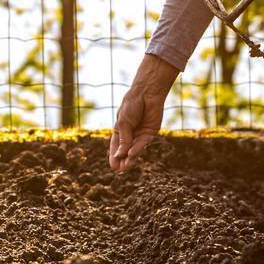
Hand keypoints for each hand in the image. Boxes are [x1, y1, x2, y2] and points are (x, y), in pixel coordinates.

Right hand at [110, 54, 179, 170]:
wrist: (146, 93)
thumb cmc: (131, 105)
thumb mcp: (123, 122)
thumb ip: (123, 139)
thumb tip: (119, 156)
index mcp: (120, 130)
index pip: (115, 147)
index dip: (113, 156)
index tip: (112, 167)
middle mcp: (130, 134)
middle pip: (125, 150)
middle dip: (122, 160)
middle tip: (119, 170)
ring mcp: (140, 134)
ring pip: (134, 149)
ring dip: (130, 158)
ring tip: (125, 167)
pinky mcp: (150, 133)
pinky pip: (143, 143)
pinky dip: (137, 149)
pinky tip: (131, 154)